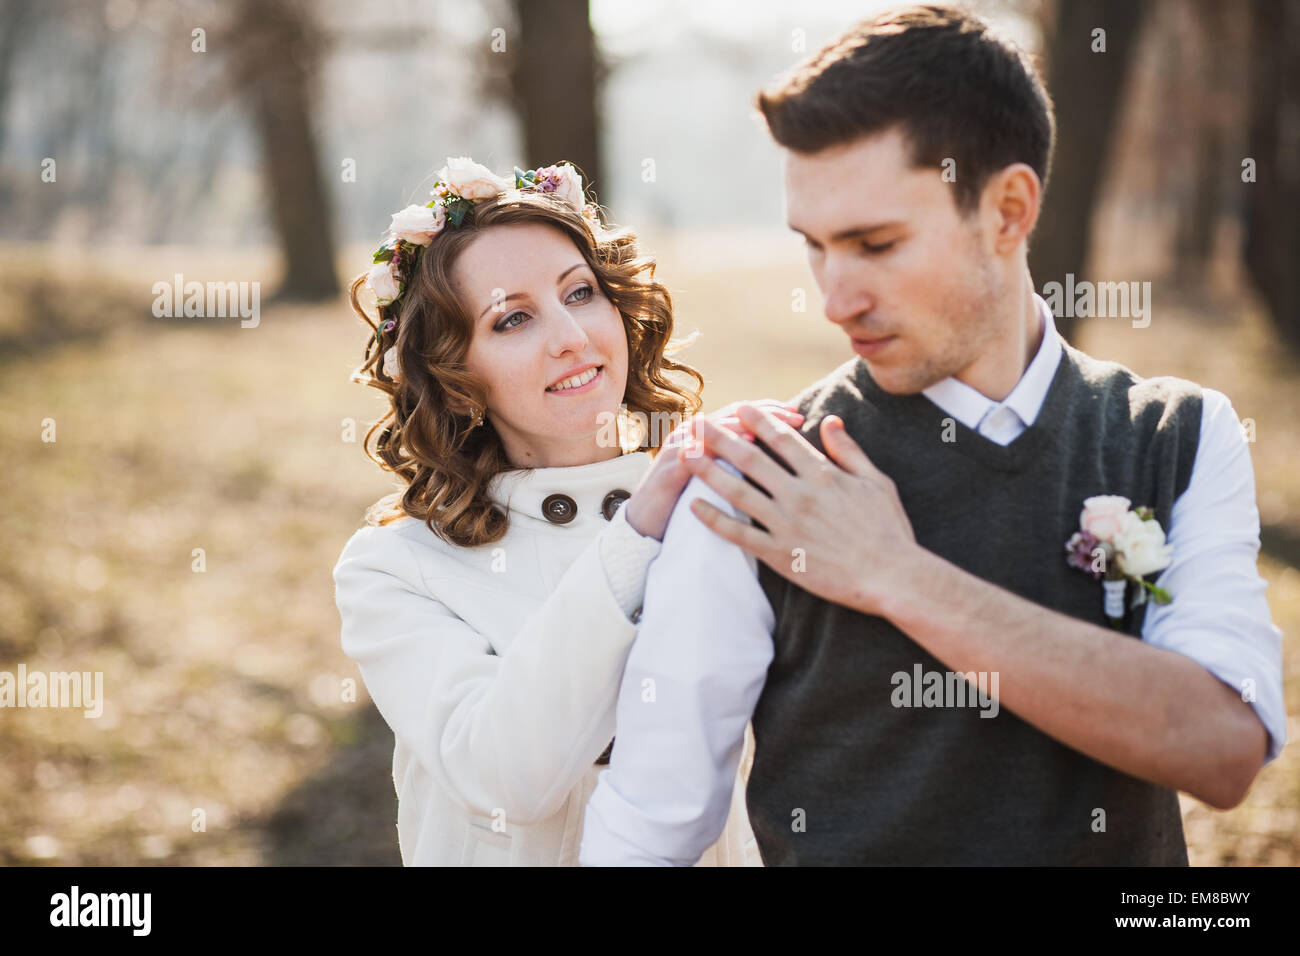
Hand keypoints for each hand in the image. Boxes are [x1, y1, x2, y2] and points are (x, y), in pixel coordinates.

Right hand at [622, 399, 804, 540]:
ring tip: (776, 427)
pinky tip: (742, 448)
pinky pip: (698, 453)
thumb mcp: (716, 478)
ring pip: (717, 428)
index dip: (773, 414)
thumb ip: (737, 463)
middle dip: (768, 415)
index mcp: (707, 435)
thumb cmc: (685, 502)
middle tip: (796, 417)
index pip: (745, 414)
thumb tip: (776, 458)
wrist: (646, 524)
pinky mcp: (671, 468)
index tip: (801, 419)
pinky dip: (721, 448)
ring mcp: (681, 448)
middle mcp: (693, 434)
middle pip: (735, 414)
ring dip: (747, 425)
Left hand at [679, 402, 918, 615]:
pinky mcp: (779, 554)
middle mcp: (799, 495)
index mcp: (822, 474)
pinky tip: (694, 506)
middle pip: (751, 459)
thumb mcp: (876, 481)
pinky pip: (739, 534)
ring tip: (685, 455)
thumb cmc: (888, 529)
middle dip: (720, 438)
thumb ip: (848, 450)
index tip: (737, 408)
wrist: (891, 576)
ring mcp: (786, 525)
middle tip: (697, 423)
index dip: (757, 421)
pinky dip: (714, 520)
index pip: (782, 440)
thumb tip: (830, 420)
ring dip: (708, 471)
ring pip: (737, 492)